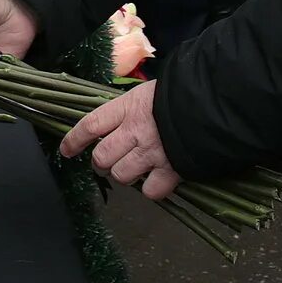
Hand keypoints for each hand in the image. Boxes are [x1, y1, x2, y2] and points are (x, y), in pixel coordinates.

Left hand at [60, 79, 180, 199]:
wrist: (215, 104)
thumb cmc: (183, 93)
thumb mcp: (151, 91)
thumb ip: (132, 107)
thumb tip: (121, 118)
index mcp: (127, 108)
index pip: (90, 125)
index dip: (74, 140)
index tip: (66, 150)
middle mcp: (134, 132)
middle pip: (102, 156)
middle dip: (101, 162)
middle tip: (108, 161)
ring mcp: (152, 153)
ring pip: (121, 175)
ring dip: (125, 174)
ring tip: (135, 168)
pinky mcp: (171, 171)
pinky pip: (150, 191)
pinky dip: (152, 189)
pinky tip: (158, 179)